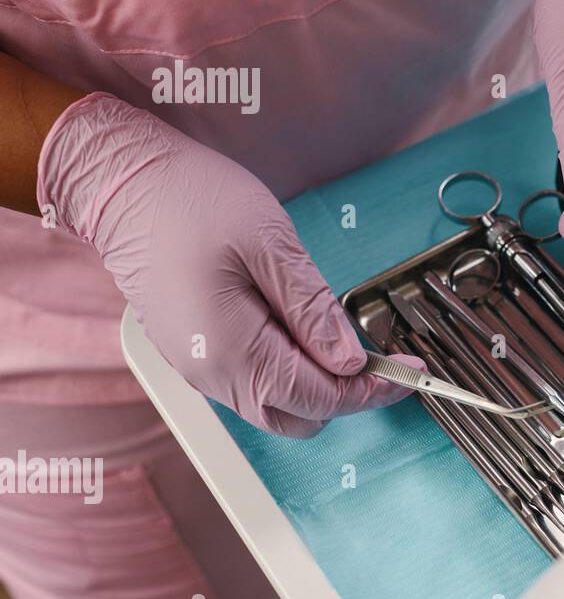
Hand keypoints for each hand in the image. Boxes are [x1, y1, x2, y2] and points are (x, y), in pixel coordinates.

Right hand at [38, 94, 414, 436]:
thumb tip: (350, 360)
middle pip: (298, 415)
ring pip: (272, 403)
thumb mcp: (270, 245)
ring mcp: (196, 367)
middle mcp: (210, 374)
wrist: (121, 182)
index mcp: (233, 353)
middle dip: (344, 392)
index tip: (407, 370)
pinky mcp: (191, 351)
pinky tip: (298, 325)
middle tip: (378, 352)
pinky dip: (284, 368)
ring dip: (313, 381)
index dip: (371, 388)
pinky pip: (248, 380)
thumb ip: (313, 309)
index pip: (320, 398)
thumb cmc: (190, 201)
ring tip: (334, 330)